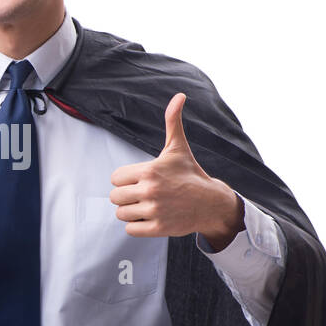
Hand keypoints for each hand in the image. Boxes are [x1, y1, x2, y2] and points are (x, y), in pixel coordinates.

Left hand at [108, 92, 244, 248]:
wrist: (211, 202)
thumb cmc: (190, 174)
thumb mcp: (178, 148)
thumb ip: (172, 121)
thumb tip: (179, 96)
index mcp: (150, 170)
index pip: (115, 178)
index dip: (125, 179)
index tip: (139, 180)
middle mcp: (150, 190)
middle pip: (115, 197)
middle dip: (126, 197)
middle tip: (142, 195)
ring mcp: (154, 210)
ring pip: (121, 214)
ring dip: (131, 212)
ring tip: (147, 206)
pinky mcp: (158, 228)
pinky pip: (131, 229)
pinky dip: (137, 226)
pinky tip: (151, 217)